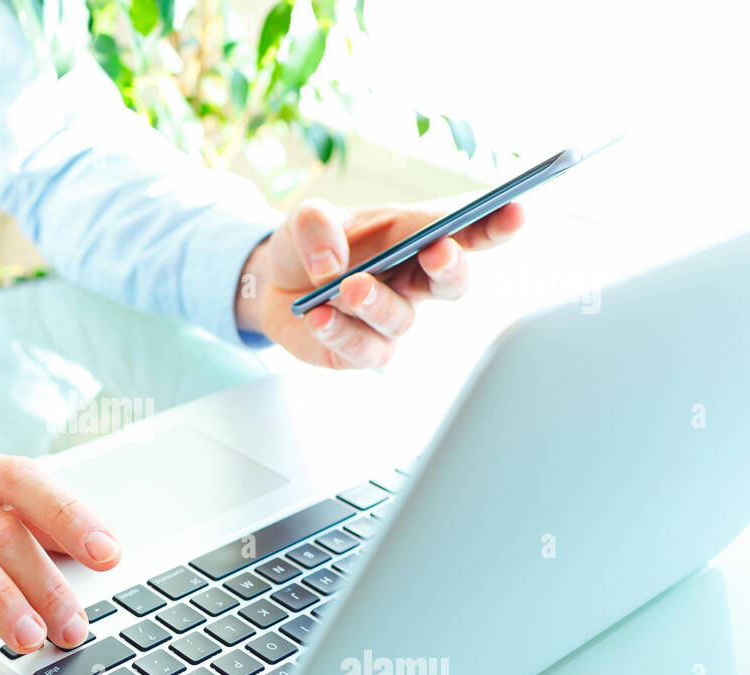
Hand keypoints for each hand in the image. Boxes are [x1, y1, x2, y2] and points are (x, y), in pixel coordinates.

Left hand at [235, 199, 524, 368]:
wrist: (272, 285)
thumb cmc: (309, 246)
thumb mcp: (304, 219)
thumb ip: (317, 225)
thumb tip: (331, 263)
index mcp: (414, 237)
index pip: (465, 229)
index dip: (497, 222)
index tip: (517, 209)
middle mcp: (412, 280)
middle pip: (452, 281)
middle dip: (452, 267)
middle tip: (438, 251)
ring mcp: (391, 318)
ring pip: (402, 318)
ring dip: (378, 302)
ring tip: (350, 287)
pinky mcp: (363, 350)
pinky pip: (363, 350)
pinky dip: (340, 332)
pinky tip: (318, 315)